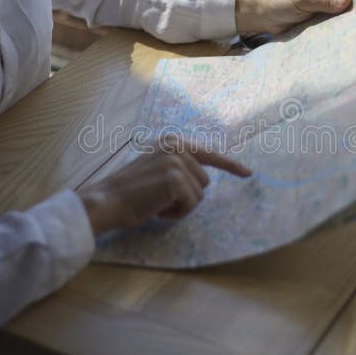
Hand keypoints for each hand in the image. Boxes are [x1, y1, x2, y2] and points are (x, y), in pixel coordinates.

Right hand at [77, 141, 252, 234]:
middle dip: (186, 196)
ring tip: (155, 202)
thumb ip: (178, 167)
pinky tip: (157, 208)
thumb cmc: (129, 191)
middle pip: (204, 182)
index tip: (248, 173)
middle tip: (158, 198)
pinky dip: (176, 212)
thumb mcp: (155, 169)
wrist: (107, 200)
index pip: (208, 154)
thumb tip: (204, 178)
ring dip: (180, 206)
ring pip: (199, 195)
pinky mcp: (177, 180)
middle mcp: (177, 146)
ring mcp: (178, 162)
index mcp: (172, 141)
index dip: (230, 165)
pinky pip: (192, 204)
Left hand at [234, 0, 352, 35]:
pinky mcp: (322, 25)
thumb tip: (349, 1)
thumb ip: (325, 1)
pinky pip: (336, 28)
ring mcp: (328, 11)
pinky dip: (343, 32)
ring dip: (354, 22)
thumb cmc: (280, 1)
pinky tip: (354, 39)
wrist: (262, 17)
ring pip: (347, 15)